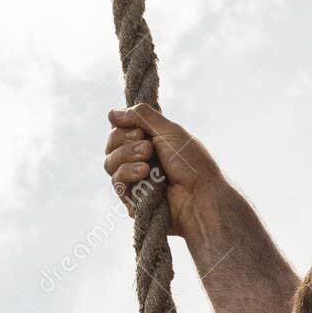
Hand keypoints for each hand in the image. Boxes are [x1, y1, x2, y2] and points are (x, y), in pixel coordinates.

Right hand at [104, 104, 223, 239]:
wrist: (201, 196)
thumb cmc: (192, 164)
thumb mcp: (170, 131)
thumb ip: (142, 117)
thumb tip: (111, 113)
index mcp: (149, 141)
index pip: (120, 130)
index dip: (124, 128)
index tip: (140, 132)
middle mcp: (140, 160)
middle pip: (111, 146)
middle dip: (125, 142)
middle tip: (148, 148)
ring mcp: (135, 180)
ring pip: (110, 164)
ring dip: (126, 157)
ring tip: (148, 164)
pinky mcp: (132, 199)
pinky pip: (117, 183)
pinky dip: (128, 174)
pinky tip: (145, 174)